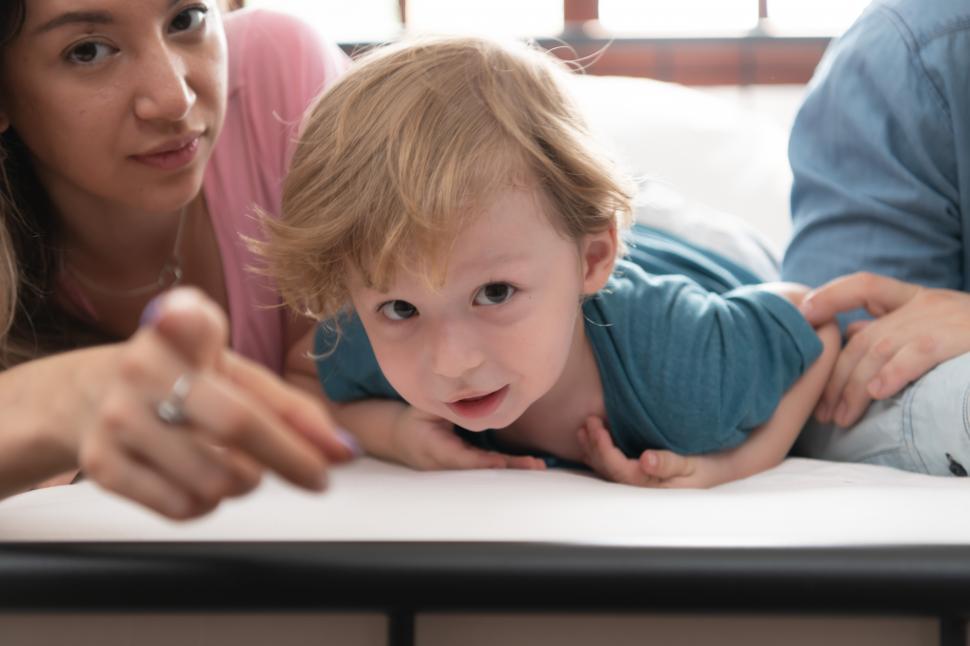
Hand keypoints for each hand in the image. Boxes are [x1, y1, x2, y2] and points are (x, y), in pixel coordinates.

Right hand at [78, 288, 354, 519]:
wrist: (88, 395)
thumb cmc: (182, 380)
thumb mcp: (234, 374)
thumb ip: (291, 409)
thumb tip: (343, 451)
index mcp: (178, 330)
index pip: (186, 323)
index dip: (184, 319)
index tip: (181, 314)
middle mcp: (141, 367)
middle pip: (235, 424)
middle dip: (292, 459)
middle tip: (316, 474)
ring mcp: (117, 418)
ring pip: (216, 479)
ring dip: (246, 483)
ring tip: (238, 466)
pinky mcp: (101, 465)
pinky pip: (183, 507)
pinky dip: (209, 504)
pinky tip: (200, 480)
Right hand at [389, 406, 545, 471]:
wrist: (401, 439)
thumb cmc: (414, 418)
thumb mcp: (423, 406)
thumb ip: (445, 402)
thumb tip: (469, 386)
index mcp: (431, 446)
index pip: (457, 457)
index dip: (478, 462)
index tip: (499, 463)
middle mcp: (444, 464)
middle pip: (477, 470)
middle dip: (505, 469)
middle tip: (532, 465)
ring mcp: (455, 469)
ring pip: (485, 472)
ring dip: (512, 469)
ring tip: (538, 465)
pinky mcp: (465, 466)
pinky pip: (486, 467)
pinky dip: (507, 466)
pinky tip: (530, 465)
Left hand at [577, 416, 715, 487]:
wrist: (717, 468)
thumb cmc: (705, 466)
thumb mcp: (692, 464)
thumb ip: (669, 463)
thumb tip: (645, 461)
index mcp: (651, 486)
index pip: (620, 470)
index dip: (605, 450)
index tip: (597, 428)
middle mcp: (640, 486)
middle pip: (609, 469)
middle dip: (595, 445)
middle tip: (588, 421)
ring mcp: (638, 480)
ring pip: (607, 468)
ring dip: (593, 448)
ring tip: (584, 428)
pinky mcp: (638, 472)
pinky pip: (613, 464)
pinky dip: (601, 450)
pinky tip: (593, 437)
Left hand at [799, 272, 969, 427]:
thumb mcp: (936, 328)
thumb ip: (895, 329)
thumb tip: (853, 335)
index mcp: (917, 298)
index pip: (863, 285)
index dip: (830, 295)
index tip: (803, 314)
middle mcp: (926, 302)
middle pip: (863, 335)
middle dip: (836, 375)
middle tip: (824, 412)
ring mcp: (945, 316)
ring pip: (881, 347)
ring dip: (854, 386)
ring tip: (842, 417)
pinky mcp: (963, 335)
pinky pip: (919, 352)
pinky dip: (894, 372)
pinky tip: (877, 392)